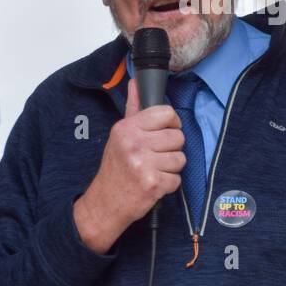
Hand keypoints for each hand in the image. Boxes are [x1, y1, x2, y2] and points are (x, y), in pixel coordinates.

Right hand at [74, 76, 186, 252]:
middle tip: (155, 156)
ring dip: (171, 168)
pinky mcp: (153, 184)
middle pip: (178, 137)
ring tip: (153, 170)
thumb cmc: (115, 167)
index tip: (164, 132)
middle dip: (171, 149)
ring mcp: (144, 165)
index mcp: (127, 128)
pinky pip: (177, 179)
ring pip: (180, 159)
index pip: (166, 113)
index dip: (171, 124)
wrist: (105, 202)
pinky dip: (168, 184)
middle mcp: (134, 144)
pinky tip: (153, 183)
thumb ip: (133, 108)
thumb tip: (135, 82)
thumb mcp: (120, 135)